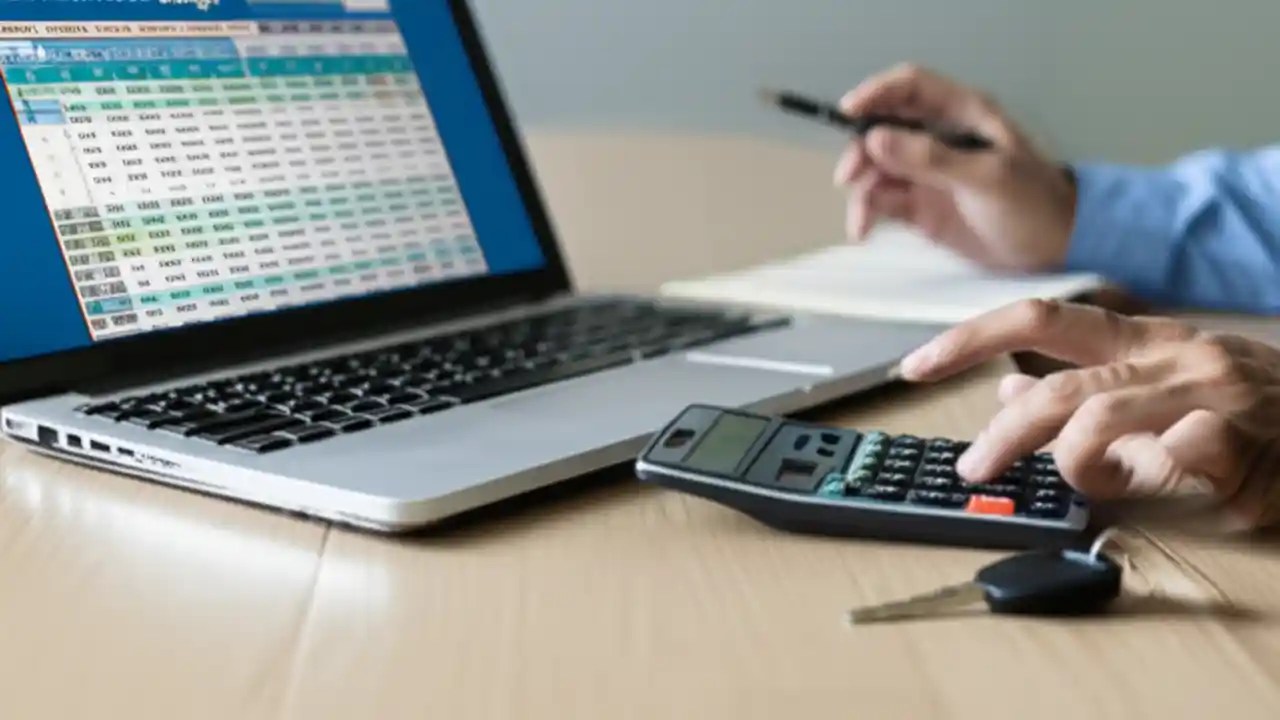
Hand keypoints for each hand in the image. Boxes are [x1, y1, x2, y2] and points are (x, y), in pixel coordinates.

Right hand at [833, 64, 1077, 272]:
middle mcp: (937, 138)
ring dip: (861, 188)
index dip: (876, 93)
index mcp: (962, 115)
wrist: (1056, 248)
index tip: (849, 113)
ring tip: (861, 221)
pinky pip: (880, 201)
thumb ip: (931, 158)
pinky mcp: (919, 207)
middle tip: (849, 178)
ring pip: (875, 168)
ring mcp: (926, 173)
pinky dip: (866, 213)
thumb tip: (875, 140)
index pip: (910, 87)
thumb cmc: (1033, 203)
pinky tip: (863, 231)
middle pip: (882, 129)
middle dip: (860, 150)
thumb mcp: (987, 176)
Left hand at [899, 299, 1279, 530]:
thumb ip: (1083, 387)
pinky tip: (1155, 481)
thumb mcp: (1158, 386)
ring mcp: (1211, 393)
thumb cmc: (1250, 410)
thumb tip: (1007, 388)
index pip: (1040, 318)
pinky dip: (1147, 473)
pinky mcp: (1246, 439)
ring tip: (1080, 484)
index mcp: (1144, 339)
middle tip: (972, 467)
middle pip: (1060, 383)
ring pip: (1101, 418)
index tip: (915, 364)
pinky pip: (1178, 453)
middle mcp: (1172, 354)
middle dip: (1003, 430)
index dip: (970, 337)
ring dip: (1071, 462)